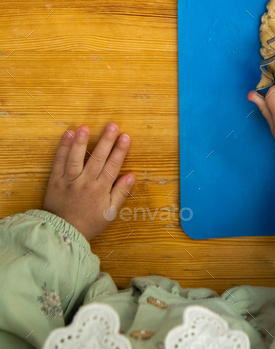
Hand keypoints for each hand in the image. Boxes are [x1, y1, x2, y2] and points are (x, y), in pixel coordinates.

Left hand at [43, 123, 134, 240]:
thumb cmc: (89, 223)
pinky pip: (59, 162)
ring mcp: (70, 181)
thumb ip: (121, 193)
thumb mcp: (109, 212)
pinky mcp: (56, 180)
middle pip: (97, 158)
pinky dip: (63, 148)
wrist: (62, 234)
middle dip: (106, 141)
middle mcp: (85, 183)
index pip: (113, 166)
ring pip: (76, 158)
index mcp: (100, 190)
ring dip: (81, 142)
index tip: (126, 137)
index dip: (120, 151)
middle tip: (112, 125)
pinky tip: (68, 135)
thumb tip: (132, 175)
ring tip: (85, 127)